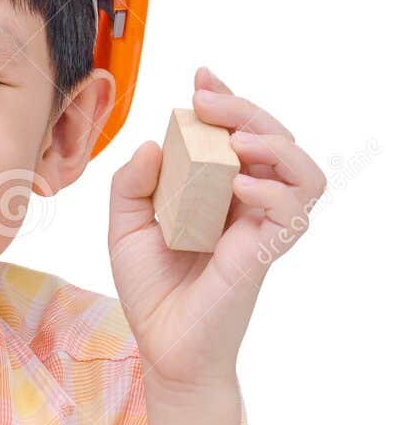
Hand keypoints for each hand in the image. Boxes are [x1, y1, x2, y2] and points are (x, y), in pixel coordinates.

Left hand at [108, 67, 326, 394]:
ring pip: (299, 168)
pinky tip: (240, 186)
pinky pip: (292, 211)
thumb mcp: (125, 226)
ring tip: (237, 139)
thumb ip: (130, 184)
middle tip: (209, 99)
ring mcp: (262, 224)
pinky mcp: (268, 251)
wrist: (164, 346)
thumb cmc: (151, 288)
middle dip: (245, 108)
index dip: (226, 99)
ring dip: (274, 141)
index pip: (236, 131)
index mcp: (217, 186)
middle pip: (272, 137)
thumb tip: (151, 144)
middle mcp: (247, 199)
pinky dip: (273, 190)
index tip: (200, 78)